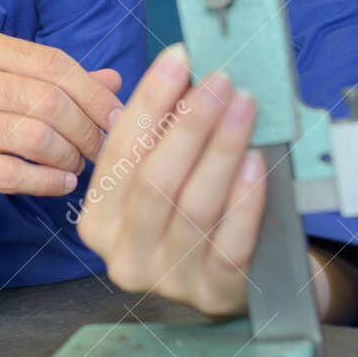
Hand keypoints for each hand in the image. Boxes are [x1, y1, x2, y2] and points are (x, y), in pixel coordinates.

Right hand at [0, 31, 122, 234]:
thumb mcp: (9, 90)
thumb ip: (60, 83)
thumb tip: (115, 80)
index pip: (54, 63)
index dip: (94, 93)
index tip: (118, 118)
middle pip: (48, 101)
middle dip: (86, 130)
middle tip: (99, 150)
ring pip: (35, 138)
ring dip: (68, 158)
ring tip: (76, 166)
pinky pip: (13, 173)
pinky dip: (47, 182)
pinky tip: (61, 183)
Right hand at [76, 44, 267, 316]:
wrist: (251, 279)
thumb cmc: (200, 214)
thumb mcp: (169, 178)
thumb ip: (162, 137)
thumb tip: (185, 71)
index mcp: (99, 221)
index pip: (119, 152)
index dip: (149, 102)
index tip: (179, 59)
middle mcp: (124, 256)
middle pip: (153, 181)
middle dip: (189, 123)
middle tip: (220, 80)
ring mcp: (168, 282)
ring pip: (192, 207)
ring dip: (221, 150)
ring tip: (244, 108)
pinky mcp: (213, 297)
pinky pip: (229, 244)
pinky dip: (244, 200)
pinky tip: (258, 163)